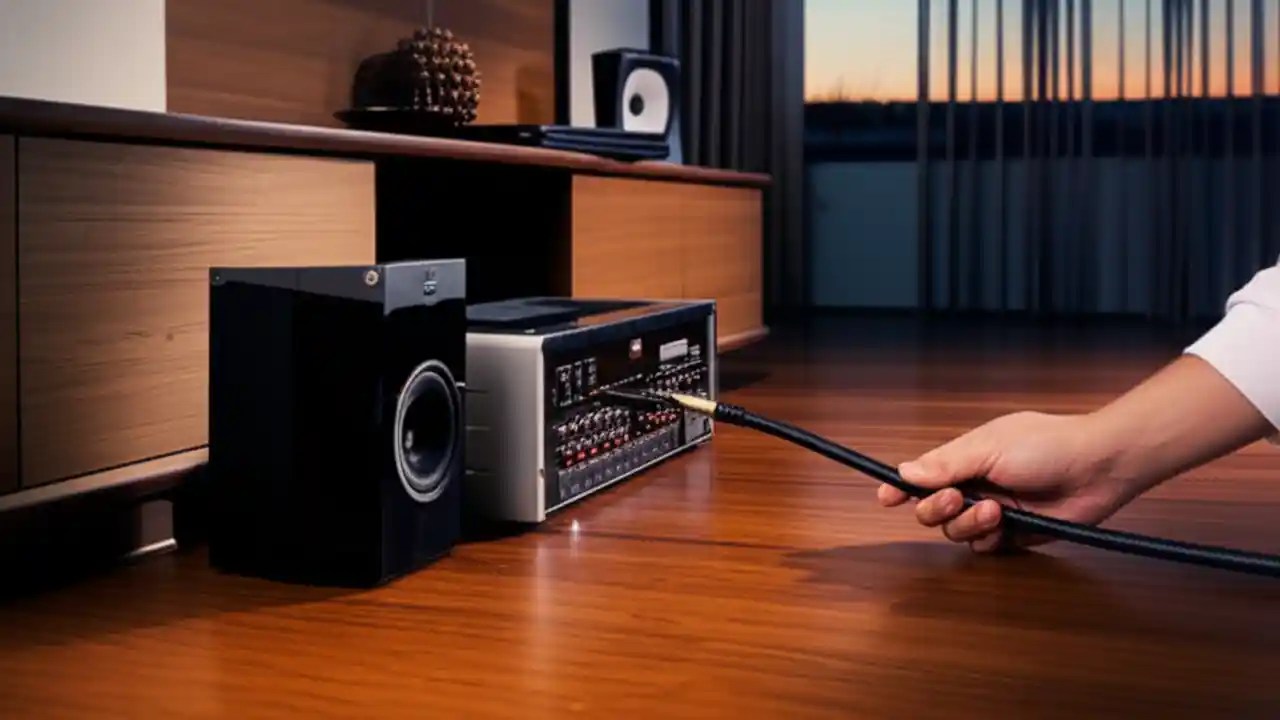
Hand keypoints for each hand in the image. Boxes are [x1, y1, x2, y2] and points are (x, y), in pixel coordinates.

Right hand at [880, 411, 1142, 552]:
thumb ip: (945, 464)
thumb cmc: (1046, 445)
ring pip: (954, 531)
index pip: (922, 476)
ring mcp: (993, 512)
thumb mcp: (989, 448)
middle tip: (956, 499)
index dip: (901, 488)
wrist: (1096, 467)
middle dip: (936, 508)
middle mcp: (974, 486)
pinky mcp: (1014, 535)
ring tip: (994, 510)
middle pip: (931, 510)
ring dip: (967, 523)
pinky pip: (983, 547)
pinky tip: (1005, 525)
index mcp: (965, 460)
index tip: (886, 498)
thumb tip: (904, 471)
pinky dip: (988, 539)